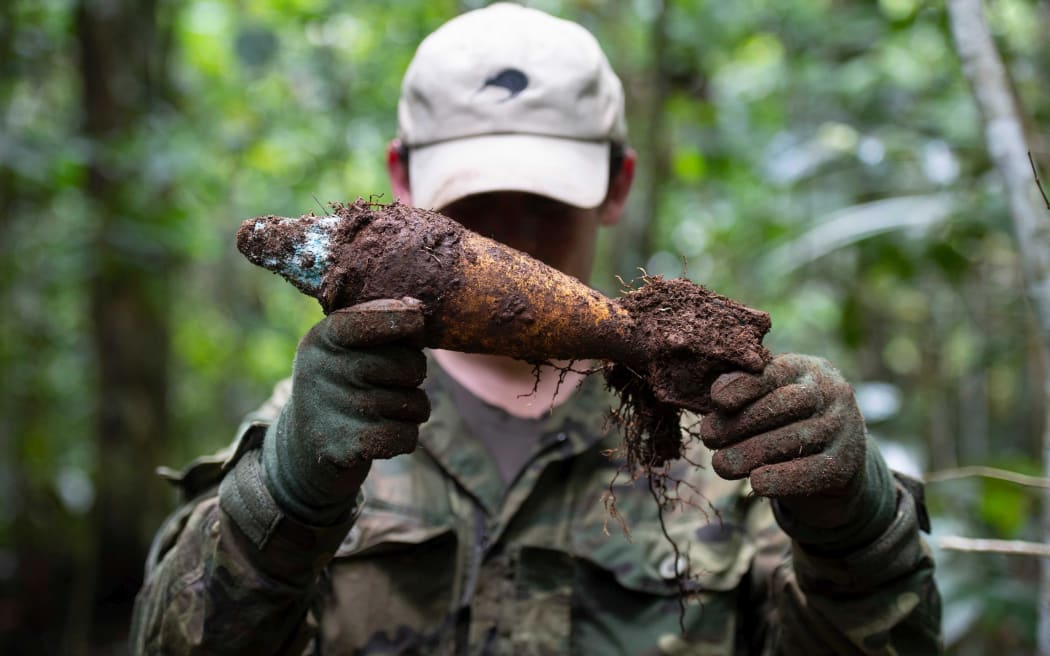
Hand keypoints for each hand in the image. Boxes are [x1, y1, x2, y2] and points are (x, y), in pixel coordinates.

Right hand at [262, 298, 430, 523]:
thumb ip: (380, 327)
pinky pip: (406, 436)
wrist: (303, 444)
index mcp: (323, 338)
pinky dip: (404, 437)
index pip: (371, 320)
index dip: (403, 318)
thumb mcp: (345, 348)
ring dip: (411, 410)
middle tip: (395, 380)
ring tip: (383, 410)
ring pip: (414, 404)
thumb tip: (417, 311)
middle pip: (408, 365)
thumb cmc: (342, 384)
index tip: (417, 320)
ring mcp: (333, 409)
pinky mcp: (344, 446)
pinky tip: (381, 434)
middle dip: (415, 374)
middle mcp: (323, 369)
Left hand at [699, 354, 867, 528]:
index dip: (743, 386)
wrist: (835, 466)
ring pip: (796, 438)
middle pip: (785, 404)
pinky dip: (782, 478)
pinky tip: (756, 483)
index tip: (717, 402)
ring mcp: (844, 428)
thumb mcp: (768, 401)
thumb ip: (744, 393)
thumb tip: (717, 396)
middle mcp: (832, 393)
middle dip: (741, 422)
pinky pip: (813, 470)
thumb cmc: (786, 424)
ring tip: (721, 465)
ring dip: (752, 453)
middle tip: (709, 438)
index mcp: (807, 369)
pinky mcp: (848, 464)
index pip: (774, 372)